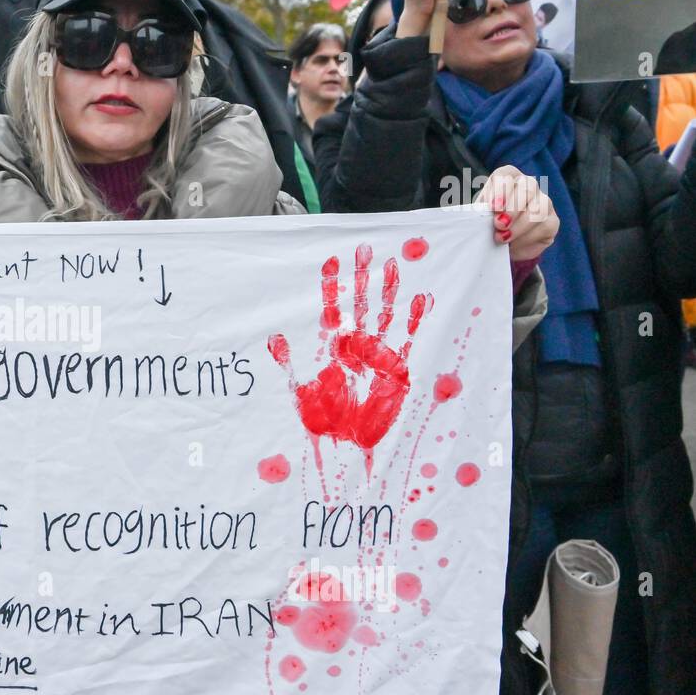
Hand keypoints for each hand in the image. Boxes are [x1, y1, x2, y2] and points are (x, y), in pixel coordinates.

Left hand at [268, 244, 429, 475]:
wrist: (347, 446)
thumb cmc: (322, 419)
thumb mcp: (300, 390)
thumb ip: (290, 362)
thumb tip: (274, 338)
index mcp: (332, 346)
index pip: (332, 308)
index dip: (331, 285)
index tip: (330, 260)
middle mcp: (356, 346)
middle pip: (360, 303)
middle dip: (362, 278)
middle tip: (365, 248)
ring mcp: (378, 355)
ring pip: (384, 315)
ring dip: (388, 291)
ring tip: (392, 264)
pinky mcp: (398, 369)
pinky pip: (408, 340)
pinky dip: (414, 320)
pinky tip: (421, 298)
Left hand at [479, 165, 559, 261]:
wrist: (502, 246)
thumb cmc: (488, 225)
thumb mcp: (479, 216)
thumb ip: (480, 212)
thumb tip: (477, 214)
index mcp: (508, 179)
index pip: (506, 174)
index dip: (500, 189)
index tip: (493, 206)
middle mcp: (529, 186)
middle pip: (527, 187)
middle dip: (512, 207)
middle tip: (498, 224)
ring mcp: (544, 202)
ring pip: (539, 207)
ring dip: (519, 225)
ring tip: (502, 237)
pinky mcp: (552, 221)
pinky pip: (544, 225)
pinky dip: (526, 237)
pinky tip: (513, 244)